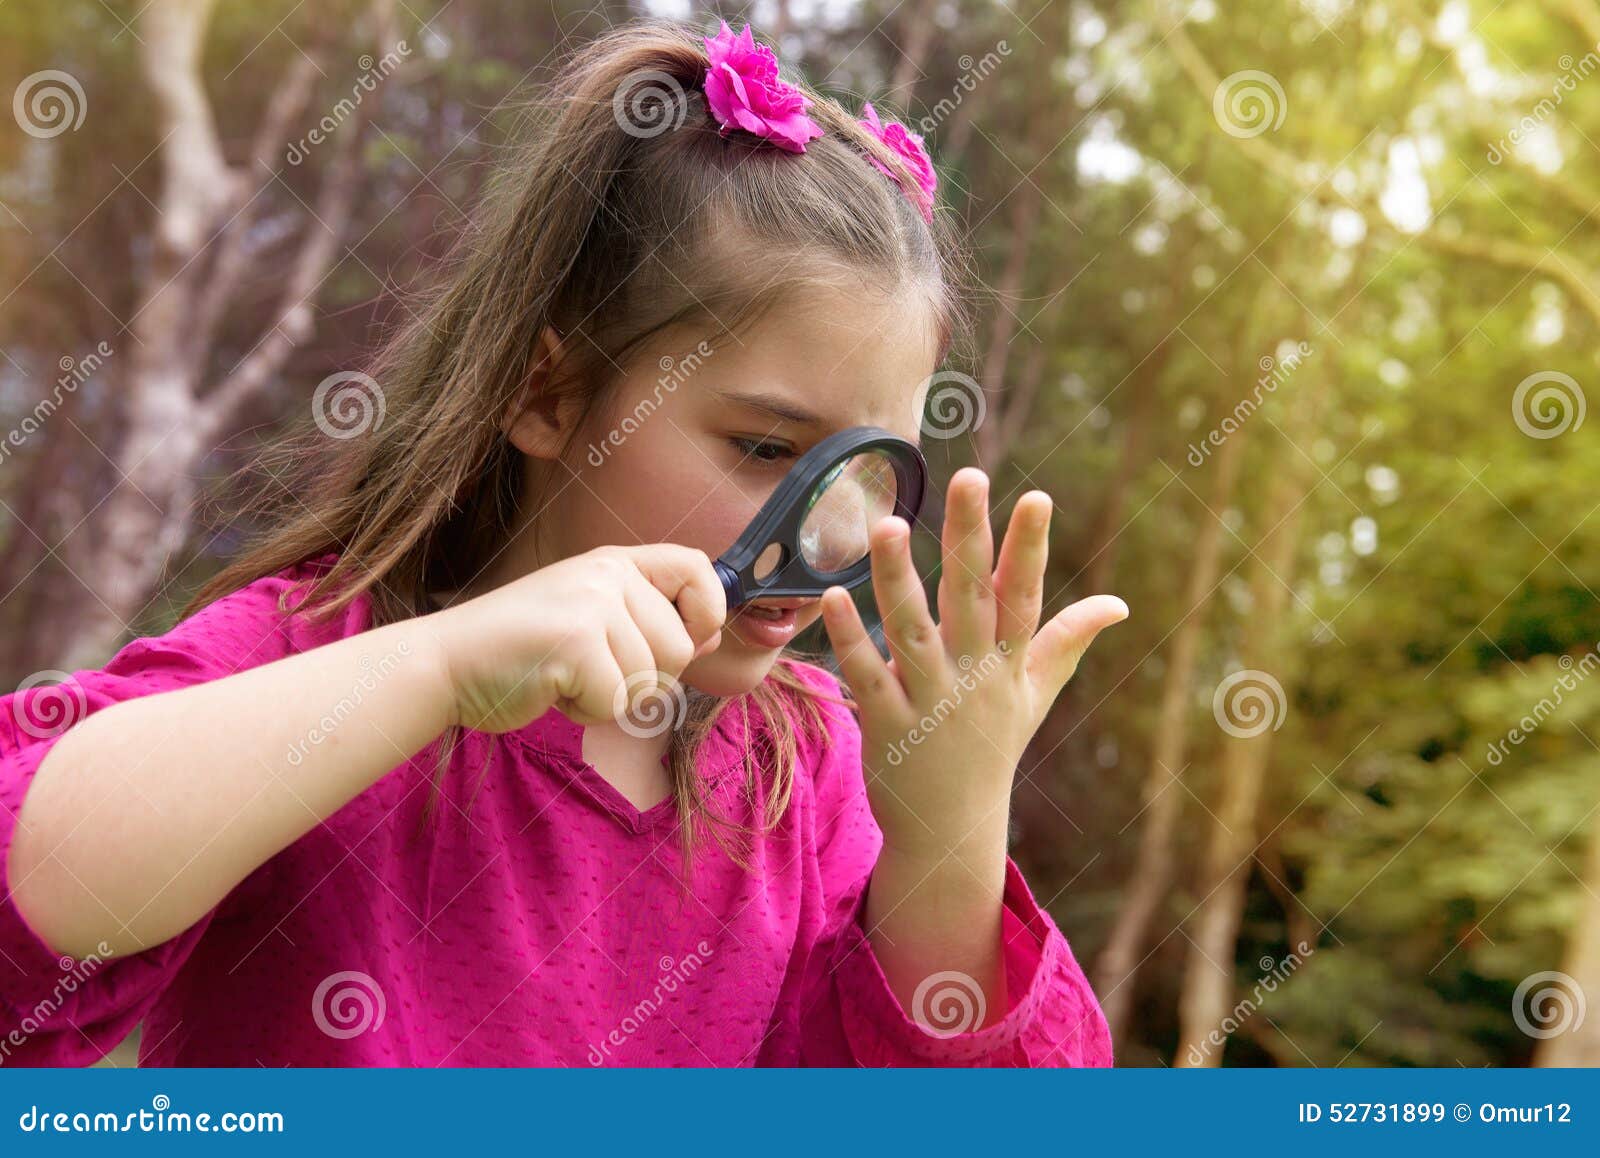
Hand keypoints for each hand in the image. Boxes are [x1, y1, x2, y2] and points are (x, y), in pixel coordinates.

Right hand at [428, 544, 724, 732]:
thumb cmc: (521, 652)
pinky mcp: (575, 642)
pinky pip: (617, 702)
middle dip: (644, 680)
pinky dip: (586, 711)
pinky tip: (551, 688)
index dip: (708, 608)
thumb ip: (648, 623)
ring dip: (611, 697)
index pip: (696, 566)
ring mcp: (590, 605)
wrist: (445, 666)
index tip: (695, 638)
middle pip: (679, 648)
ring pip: (651, 681)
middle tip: (591, 670)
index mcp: (613, 563)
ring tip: (566, 675)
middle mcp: (606, 575)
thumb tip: (713, 636)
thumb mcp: (591, 621)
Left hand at [819, 467, 1127, 858]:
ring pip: (912, 631)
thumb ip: (1066, 641)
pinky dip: (849, 637)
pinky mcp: (885, 724)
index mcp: (1009, 665)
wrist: (951, 828)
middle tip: (970, 476)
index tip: (1037, 497)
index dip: (1031, 549)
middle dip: (971, 537)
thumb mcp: (1034, 695)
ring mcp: (929, 702)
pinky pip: (866, 675)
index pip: (1023, 598)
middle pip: (971, 599)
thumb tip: (1118, 604)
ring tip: (885, 524)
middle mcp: (973, 678)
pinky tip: (834, 595)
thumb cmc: (991, 747)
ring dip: (898, 578)